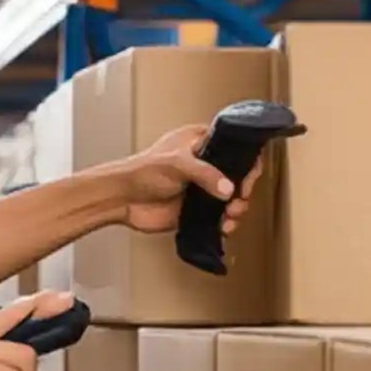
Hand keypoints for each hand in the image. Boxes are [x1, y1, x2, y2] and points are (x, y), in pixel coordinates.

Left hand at [120, 124, 263, 234]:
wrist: (123, 200)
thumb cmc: (142, 172)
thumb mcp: (177, 164)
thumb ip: (205, 174)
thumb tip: (229, 189)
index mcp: (201, 143)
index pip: (236, 148)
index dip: (247, 164)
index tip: (245, 180)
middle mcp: (205, 165)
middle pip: (238, 177)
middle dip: (243, 192)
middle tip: (237, 201)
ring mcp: (202, 188)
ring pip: (232, 200)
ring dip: (236, 211)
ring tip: (229, 218)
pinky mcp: (197, 210)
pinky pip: (219, 218)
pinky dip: (225, 224)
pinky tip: (223, 228)